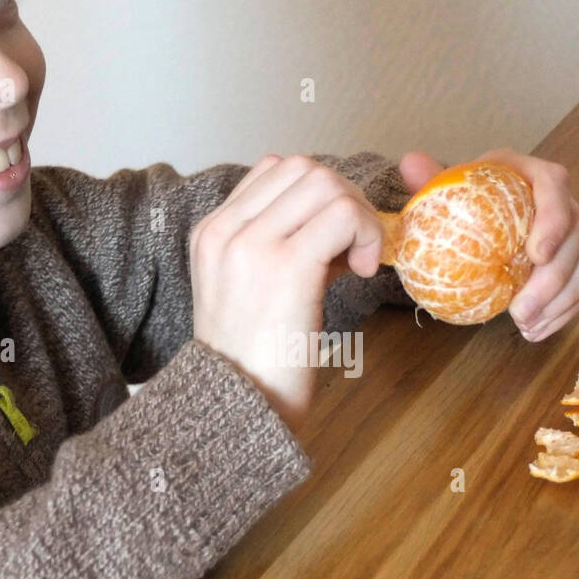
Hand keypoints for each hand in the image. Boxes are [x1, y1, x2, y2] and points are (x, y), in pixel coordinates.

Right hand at [190, 154, 384, 434]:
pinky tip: (362, 270)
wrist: (236, 409)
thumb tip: (338, 230)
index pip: (274, 170)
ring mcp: (252, 245)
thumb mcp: (247, 293)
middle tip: (354, 247)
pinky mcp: (287, 266)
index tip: (333, 238)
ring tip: (358, 260)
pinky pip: (344, 215)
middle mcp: (225, 231)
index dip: (317, 194)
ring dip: (358, 214)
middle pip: (303, 168)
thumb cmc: (252, 363)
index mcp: (211, 233)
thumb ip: (281, 250)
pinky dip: (367, 234)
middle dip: (343, 198)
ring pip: (325, 183)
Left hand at [396, 148, 578, 340]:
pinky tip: (535, 331)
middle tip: (520, 310)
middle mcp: (563, 199)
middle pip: (578, 234)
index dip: (554, 220)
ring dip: (563, 300)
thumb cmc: (466, 204)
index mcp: (530, 174)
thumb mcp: (446, 191)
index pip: (554, 185)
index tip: (537, 255)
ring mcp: (576, 231)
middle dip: (554, 279)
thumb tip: (410, 163)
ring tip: (527, 325)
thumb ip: (429, 179)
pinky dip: (565, 312)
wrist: (482, 220)